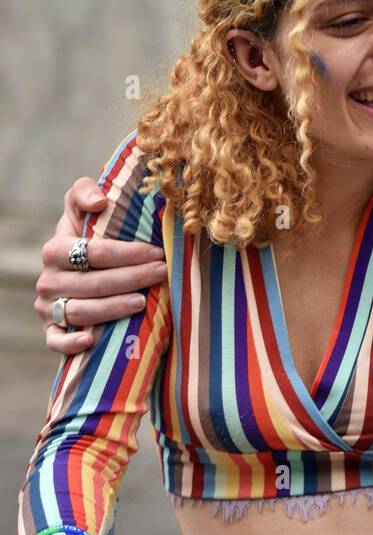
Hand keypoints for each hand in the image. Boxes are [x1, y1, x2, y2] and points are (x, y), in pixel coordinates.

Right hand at [35, 176, 166, 354]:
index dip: (127, 253)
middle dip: (132, 278)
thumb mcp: (81, 209)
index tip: (157, 252)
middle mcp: (48, 280)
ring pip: (81, 312)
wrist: (76, 267)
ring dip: (114, 308)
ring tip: (145, 301)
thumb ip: (84, 192)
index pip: (94, 253)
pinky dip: (70, 343)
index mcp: (55, 249)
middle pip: (93, 284)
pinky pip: (55, 342)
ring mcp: (48, 307)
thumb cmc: (86, 236)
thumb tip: (99, 202)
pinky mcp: (50, 330)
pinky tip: (91, 340)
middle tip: (162, 272)